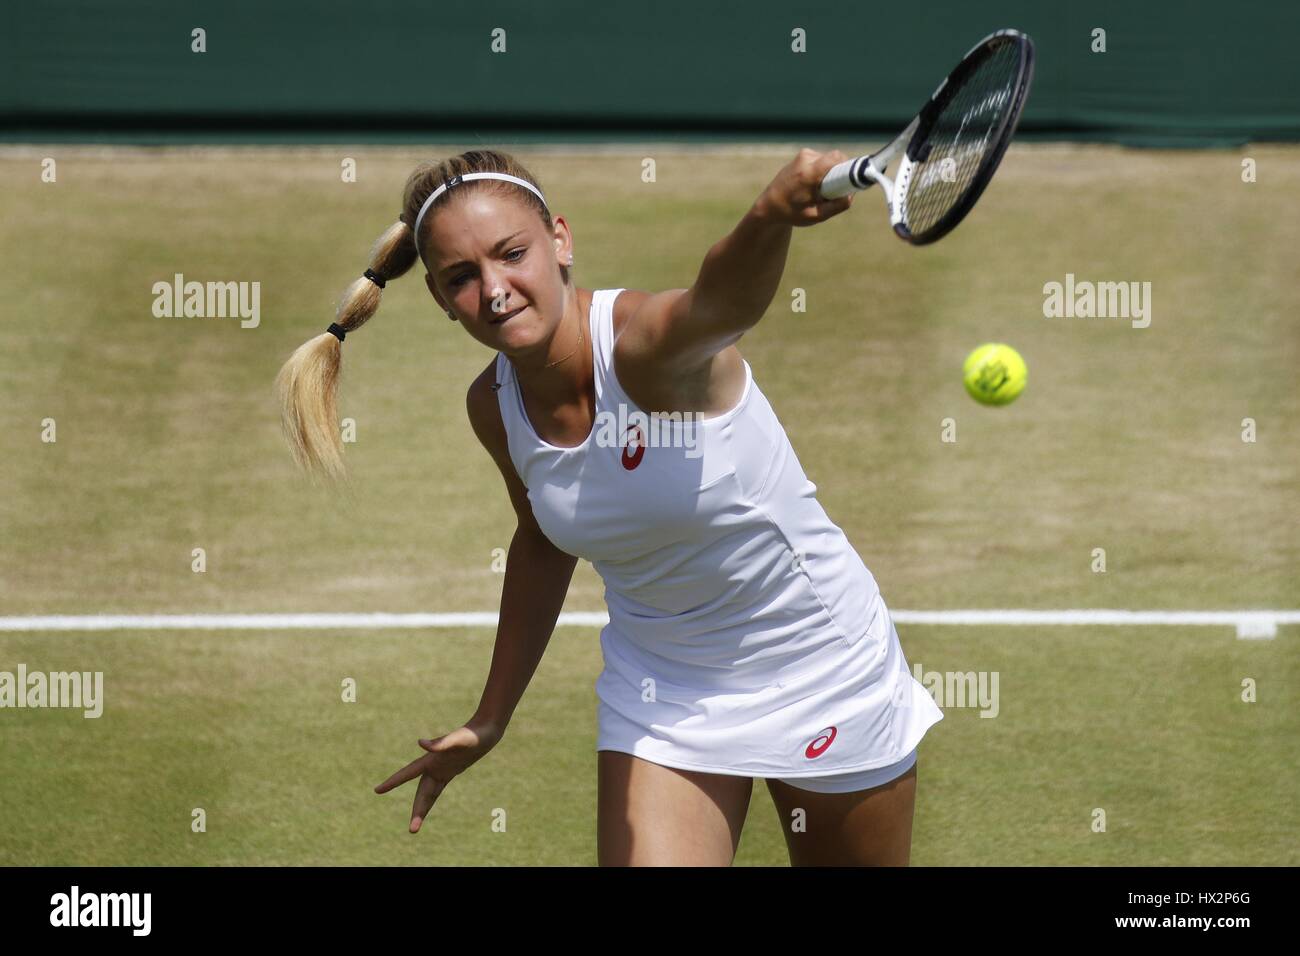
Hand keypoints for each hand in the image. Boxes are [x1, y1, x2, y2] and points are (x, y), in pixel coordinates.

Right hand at [373, 719, 501, 833]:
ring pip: (428, 793)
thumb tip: (420, 743)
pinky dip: (430, 797)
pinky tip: (425, 805)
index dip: (392, 782)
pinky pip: (437, 788)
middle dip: (417, 810)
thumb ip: (440, 743)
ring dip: (422, 809)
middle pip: (421, 793)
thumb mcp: (458, 740)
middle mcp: (433, 766)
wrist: (484, 730)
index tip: (377, 790)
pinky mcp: (451, 770)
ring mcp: (441, 769)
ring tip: (415, 827)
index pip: (407, 773)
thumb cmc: (471, 734)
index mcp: (431, 760)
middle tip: (412, 830)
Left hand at [752, 148, 854, 226]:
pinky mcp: (803, 154)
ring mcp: (803, 155)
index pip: (837, 158)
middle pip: (836, 158)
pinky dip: (825, 170)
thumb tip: (852, 195)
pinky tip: (816, 184)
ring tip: (821, 190)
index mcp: (807, 173)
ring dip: (832, 172)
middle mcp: (805, 159)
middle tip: (835, 190)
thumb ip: (836, 206)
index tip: (854, 180)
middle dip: (841, 173)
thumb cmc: (791, 213)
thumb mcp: (815, 216)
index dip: (850, 167)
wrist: (769, 206)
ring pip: (830, 159)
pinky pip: (823, 159)